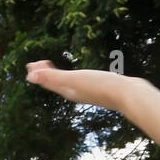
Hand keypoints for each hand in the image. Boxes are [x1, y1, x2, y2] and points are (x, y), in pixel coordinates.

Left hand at [25, 60, 141, 111]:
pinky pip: (81, 81)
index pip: (47, 82)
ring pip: (68, 83)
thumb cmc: (102, 86)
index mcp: (67, 90)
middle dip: (46, 74)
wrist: (130, 95)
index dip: (37, 74)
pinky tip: (81, 76)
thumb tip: (29, 77)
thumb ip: (53, 77)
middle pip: (56, 83)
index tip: (30, 64)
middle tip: (38, 64)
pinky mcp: (99, 88)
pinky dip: (74, 77)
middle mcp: (75, 92)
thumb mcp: (74, 79)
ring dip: (59, 75)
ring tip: (54, 69)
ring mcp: (88, 91)